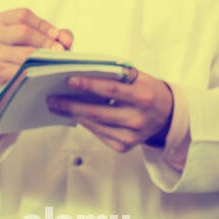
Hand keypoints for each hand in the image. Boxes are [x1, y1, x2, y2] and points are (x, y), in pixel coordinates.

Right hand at [0, 7, 73, 89]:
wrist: (12, 76)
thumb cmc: (28, 50)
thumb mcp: (41, 37)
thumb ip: (57, 34)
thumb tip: (66, 40)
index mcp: (3, 20)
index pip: (23, 15)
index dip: (43, 24)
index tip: (57, 35)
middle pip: (23, 32)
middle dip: (45, 41)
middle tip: (60, 50)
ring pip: (24, 53)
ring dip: (44, 58)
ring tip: (57, 61)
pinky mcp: (0, 72)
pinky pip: (22, 71)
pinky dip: (38, 72)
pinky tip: (47, 73)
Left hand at [47, 70, 173, 153]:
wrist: (168, 116)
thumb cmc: (148, 91)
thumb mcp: (139, 78)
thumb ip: (115, 75)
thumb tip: (83, 71)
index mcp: (143, 97)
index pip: (111, 90)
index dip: (89, 85)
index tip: (69, 80)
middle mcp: (137, 119)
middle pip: (97, 112)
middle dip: (70, 104)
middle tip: (51, 98)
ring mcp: (131, 136)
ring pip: (94, 124)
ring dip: (72, 114)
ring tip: (55, 105)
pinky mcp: (124, 146)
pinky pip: (98, 133)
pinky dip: (84, 122)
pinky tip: (72, 114)